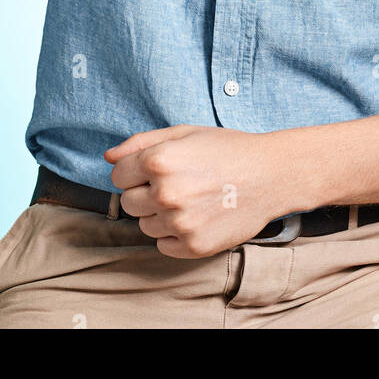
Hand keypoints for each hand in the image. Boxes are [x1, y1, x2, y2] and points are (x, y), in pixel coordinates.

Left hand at [104, 125, 290, 258]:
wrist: (269, 175)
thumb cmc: (226, 149)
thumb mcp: (183, 132)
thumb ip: (140, 142)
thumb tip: (108, 157)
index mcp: (159, 160)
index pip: (117, 175)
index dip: (134, 171)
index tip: (155, 169)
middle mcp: (166, 193)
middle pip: (127, 203)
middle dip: (144, 193)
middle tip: (176, 183)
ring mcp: (180, 223)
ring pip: (144, 226)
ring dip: (159, 214)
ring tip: (189, 199)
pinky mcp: (193, 246)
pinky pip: (162, 245)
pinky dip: (174, 234)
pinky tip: (196, 216)